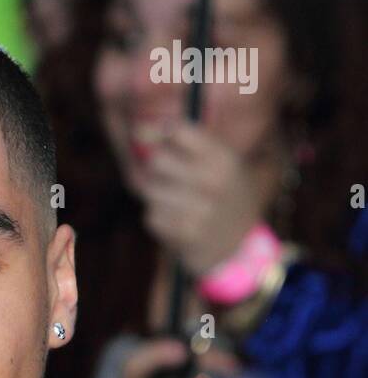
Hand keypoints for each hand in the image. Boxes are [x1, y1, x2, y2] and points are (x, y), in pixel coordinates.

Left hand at [139, 122, 263, 277]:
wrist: (237, 247)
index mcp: (223, 158)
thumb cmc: (222, 197)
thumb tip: (140, 129)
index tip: (162, 141)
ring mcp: (200, 208)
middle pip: (157, 160)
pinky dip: (158, 219)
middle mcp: (213, 180)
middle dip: (156, 169)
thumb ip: (186, 142)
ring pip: (150, 189)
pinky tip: (175, 221)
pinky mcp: (186, 232)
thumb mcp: (219, 163)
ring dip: (156, 196)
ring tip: (174, 202)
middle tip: (166, 178)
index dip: (163, 134)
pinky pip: (151, 216)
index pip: (178, 130)